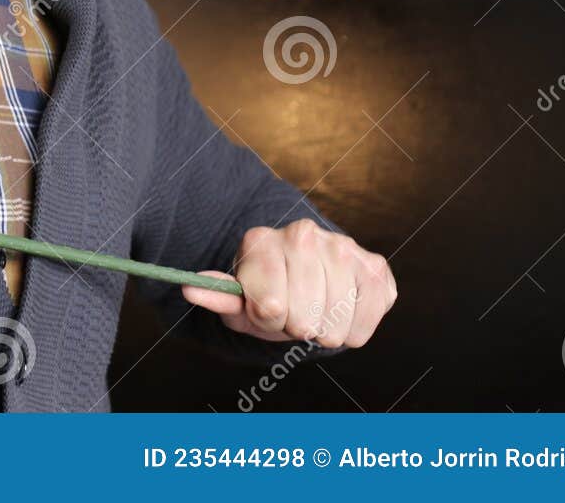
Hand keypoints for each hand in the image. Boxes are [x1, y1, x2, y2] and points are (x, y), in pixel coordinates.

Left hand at [179, 218, 396, 347]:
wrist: (308, 276)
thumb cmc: (268, 293)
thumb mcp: (239, 300)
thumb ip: (218, 297)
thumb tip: (189, 289)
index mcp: (260, 239)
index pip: (268, 306)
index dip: (266, 319)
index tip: (265, 309)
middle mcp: (303, 233)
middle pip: (303, 317)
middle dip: (295, 327)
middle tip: (293, 314)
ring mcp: (342, 247)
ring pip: (335, 322)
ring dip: (324, 331)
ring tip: (315, 314)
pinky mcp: (375, 266)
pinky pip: (366, 320)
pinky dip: (353, 330)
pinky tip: (340, 314)